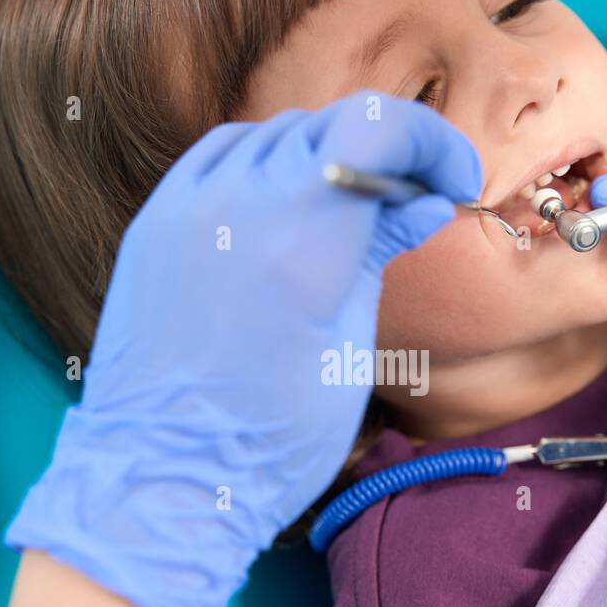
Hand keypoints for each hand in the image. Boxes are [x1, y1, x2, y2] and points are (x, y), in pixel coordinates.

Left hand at [6, 92, 480, 606]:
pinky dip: (264, 167)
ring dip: (323, 156)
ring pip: (271, 136)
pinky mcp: (152, 225)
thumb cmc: (272, 437)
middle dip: (385, 152)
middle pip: (328, 125)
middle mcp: (236, 203)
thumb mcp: (348, 346)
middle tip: (413, 203)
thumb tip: (421, 202)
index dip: (430, 141)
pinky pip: (218, 161)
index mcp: (300, 238)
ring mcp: (183, 208)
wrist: (164, 481)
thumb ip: (378, 254)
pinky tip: (285, 211)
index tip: (454, 179)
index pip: (375, 127)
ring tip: (348, 212)